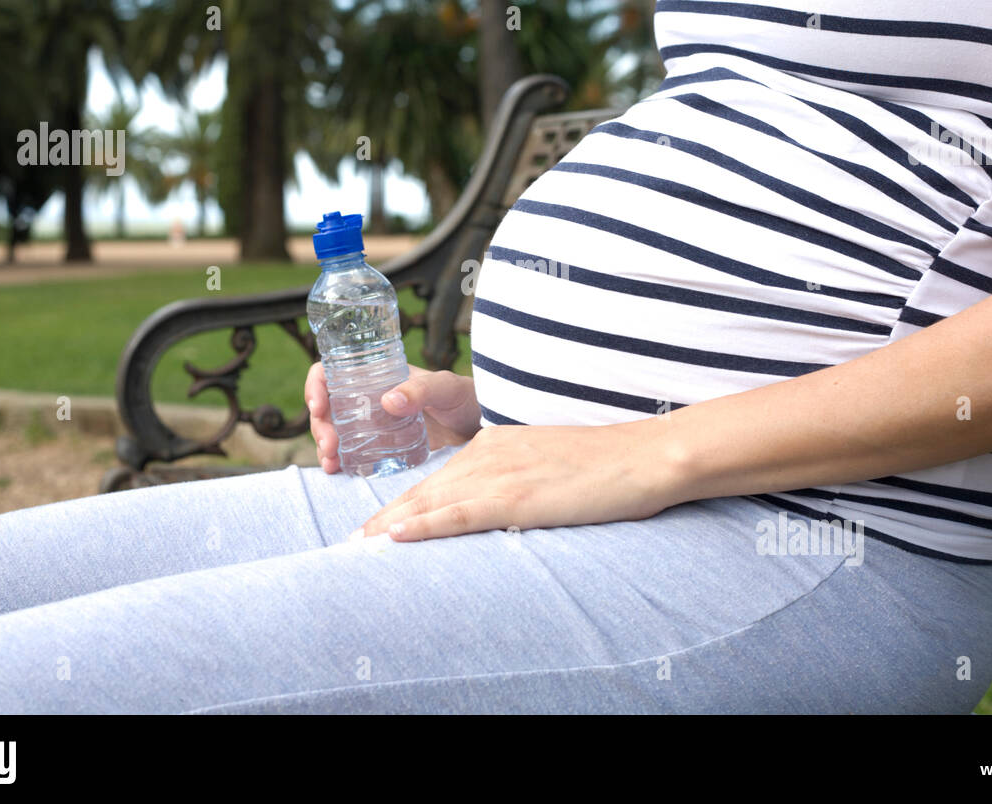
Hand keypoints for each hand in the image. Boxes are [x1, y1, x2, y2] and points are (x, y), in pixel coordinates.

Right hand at [305, 362, 481, 473]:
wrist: (483, 427)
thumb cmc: (466, 398)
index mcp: (378, 376)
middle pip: (328, 407)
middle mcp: (369, 398)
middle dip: (320, 425)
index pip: (334, 372)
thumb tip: (387, 400)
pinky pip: (350, 452)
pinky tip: (338, 471)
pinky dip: (338, 460)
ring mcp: (373, 425)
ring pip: (334, 430)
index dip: (317, 385)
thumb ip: (422, 390)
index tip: (318, 405)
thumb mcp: (447, 388)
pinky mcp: (380, 448)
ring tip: (331, 464)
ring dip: (324, 445)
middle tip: (330, 445)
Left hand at [353, 421, 674, 541]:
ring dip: (390, 526)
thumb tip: (499, 507)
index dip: (404, 504)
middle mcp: (487, 454)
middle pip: (424, 489)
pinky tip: (394, 537)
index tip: (378, 526)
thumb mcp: (546, 464)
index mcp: (494, 444)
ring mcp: (499, 474)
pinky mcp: (514, 497)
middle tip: (351, 542)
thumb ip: (516, 478)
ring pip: (431, 502)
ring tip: (358, 547)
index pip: (438, 478)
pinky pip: (457, 514)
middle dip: (385, 517)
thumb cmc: (604, 465)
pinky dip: (422, 526)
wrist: (640, 457)